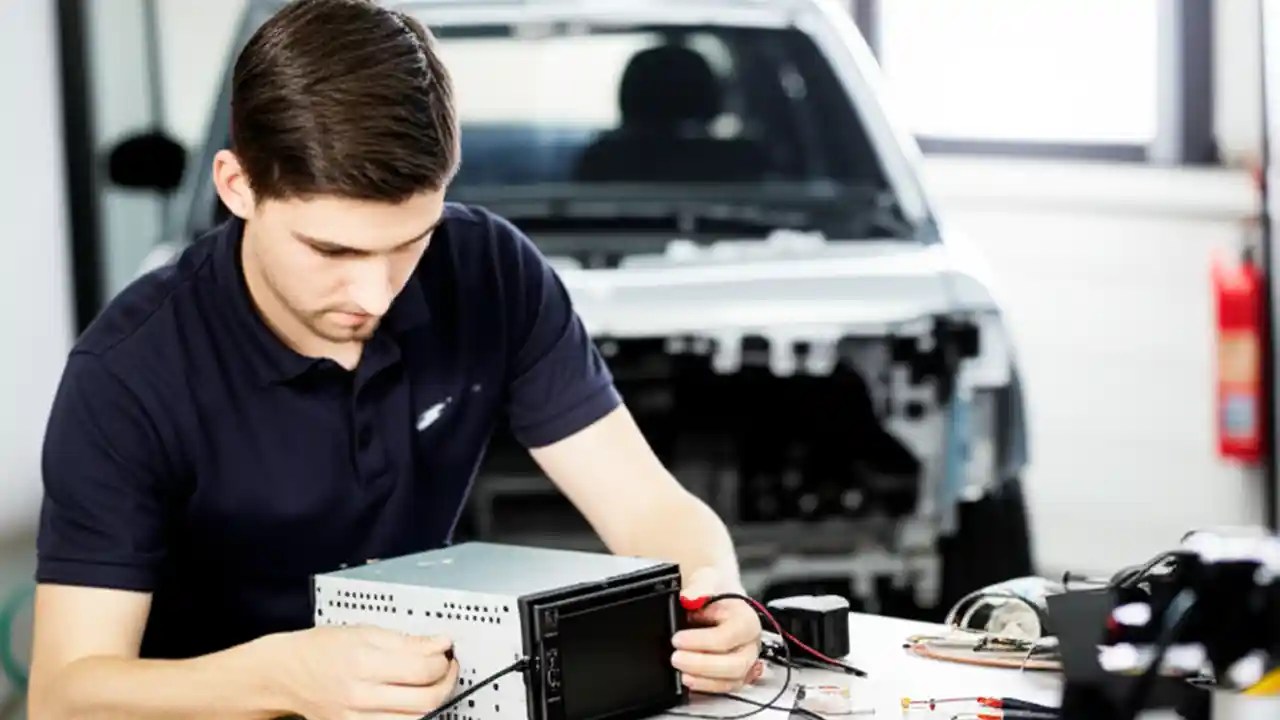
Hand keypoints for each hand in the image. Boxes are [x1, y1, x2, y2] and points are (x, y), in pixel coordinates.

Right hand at [271, 624, 458, 718]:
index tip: (445, 652)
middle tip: (446, 669)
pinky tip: (411, 701)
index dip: (443, 660)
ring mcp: (356, 718)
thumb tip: (441, 643)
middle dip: (446, 682)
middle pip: (426, 700)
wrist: (286, 673)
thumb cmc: (322, 648)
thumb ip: (407, 641)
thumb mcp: (365, 632)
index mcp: (363, 663)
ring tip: (432, 685)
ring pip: (416, 719)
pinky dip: (411, 715)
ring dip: (433, 701)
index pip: (423, 669)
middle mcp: (360, 695)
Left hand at [671, 568, 762, 693]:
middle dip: (702, 664)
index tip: (677, 638)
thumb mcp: (706, 578)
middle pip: (734, 664)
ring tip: (680, 671)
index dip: (701, 641)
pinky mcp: (736, 674)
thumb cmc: (713, 589)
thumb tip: (689, 597)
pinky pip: (725, 688)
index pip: (728, 637)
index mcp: (747, 619)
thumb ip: (699, 586)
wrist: (716, 593)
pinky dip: (706, 686)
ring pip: (731, 680)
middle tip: (676, 657)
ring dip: (703, 679)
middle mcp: (751, 643)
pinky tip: (688, 679)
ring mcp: (746, 661)